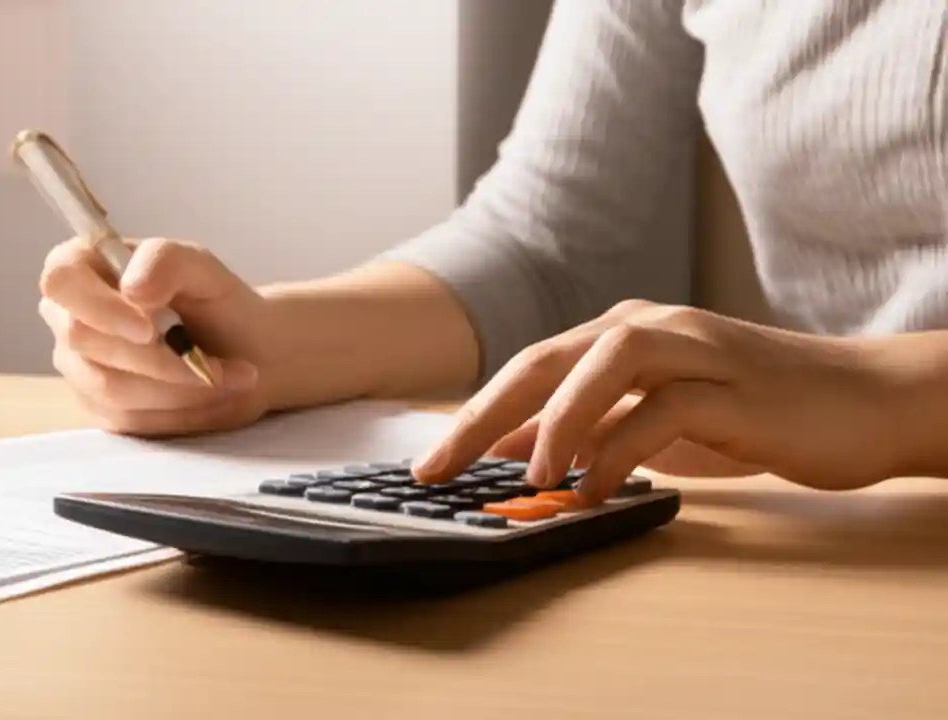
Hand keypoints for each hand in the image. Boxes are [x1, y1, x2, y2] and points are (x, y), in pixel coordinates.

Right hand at [38, 237, 270, 435]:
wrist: (248, 355)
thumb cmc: (220, 304)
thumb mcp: (205, 269)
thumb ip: (167, 260)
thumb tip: (132, 288)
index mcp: (86, 265)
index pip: (61, 279)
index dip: (100, 307)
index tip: (150, 330)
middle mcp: (70, 316)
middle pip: (84, 340)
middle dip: (157, 357)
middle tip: (211, 362)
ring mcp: (79, 365)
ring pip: (109, 386)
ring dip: (176, 387)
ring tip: (221, 377)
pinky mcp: (98, 407)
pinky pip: (126, 418)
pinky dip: (178, 410)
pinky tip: (207, 396)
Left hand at [412, 300, 905, 500]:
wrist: (857, 398)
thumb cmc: (747, 411)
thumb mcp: (650, 421)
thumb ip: (586, 428)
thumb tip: (508, 451)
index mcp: (618, 334)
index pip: (528, 369)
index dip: (472, 414)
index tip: (428, 462)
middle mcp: (647, 329)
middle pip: (545, 360)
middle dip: (483, 415)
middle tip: (438, 467)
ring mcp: (692, 350)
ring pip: (603, 364)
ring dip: (557, 422)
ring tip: (530, 478)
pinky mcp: (733, 386)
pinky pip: (665, 409)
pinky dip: (624, 448)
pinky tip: (598, 486)